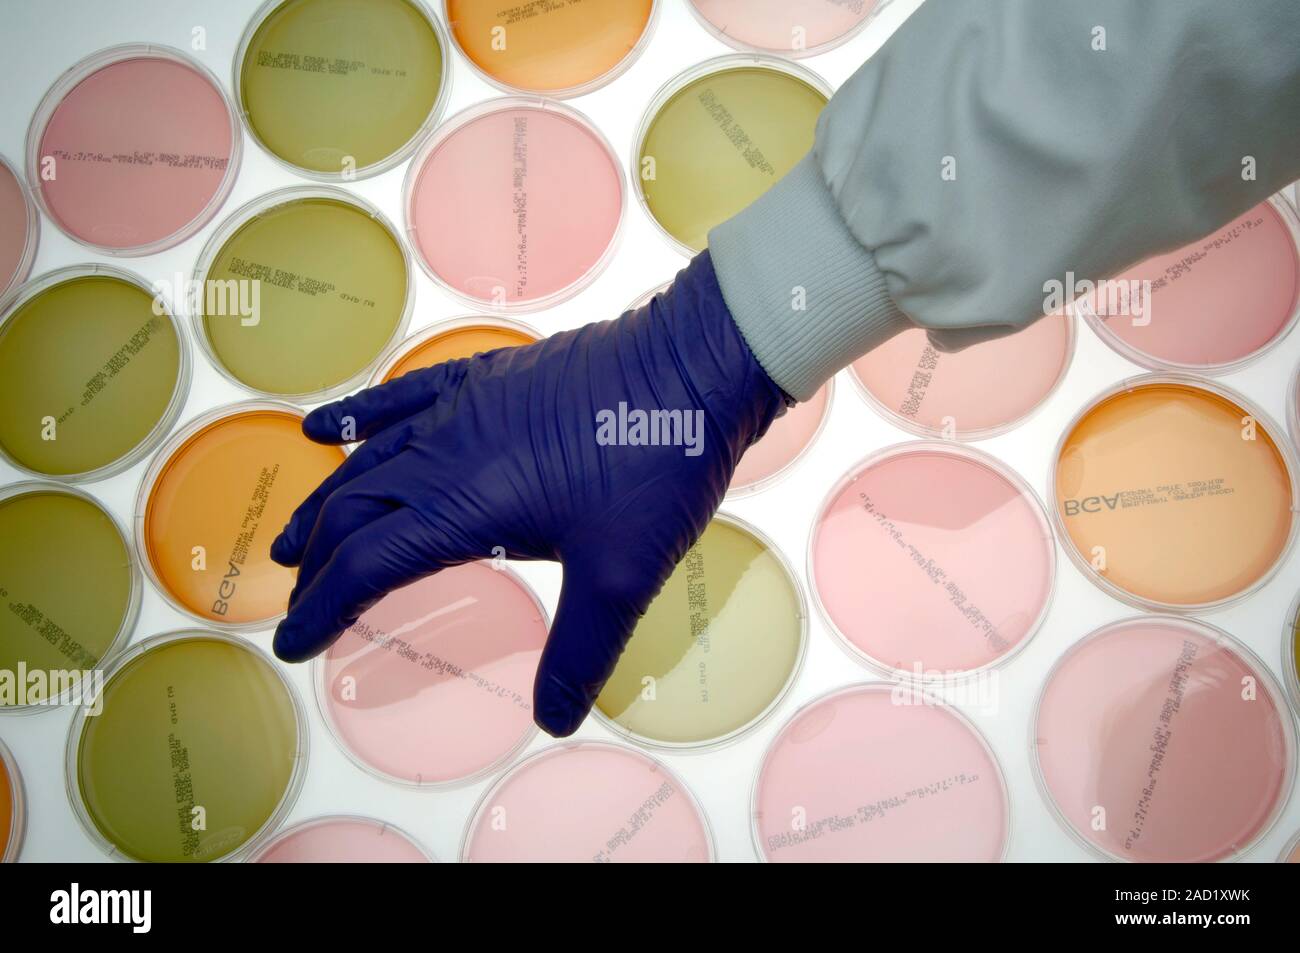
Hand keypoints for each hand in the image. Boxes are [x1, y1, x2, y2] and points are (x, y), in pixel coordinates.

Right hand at [269, 251, 787, 735]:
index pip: (365, 565)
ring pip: (369, 459)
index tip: (292, 643)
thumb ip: (579, 653)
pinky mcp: (490, 377)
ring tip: (293, 537)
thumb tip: (554, 720)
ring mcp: (464, 407)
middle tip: (301, 598)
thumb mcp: (622, 577)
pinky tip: (328, 427)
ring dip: (327, 501)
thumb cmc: (658, 465)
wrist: (693, 366)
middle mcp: (445, 452)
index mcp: (463, 505)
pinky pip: (403, 397)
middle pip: (353, 512)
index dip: (323, 608)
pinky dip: (359, 417)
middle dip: (319, 561)